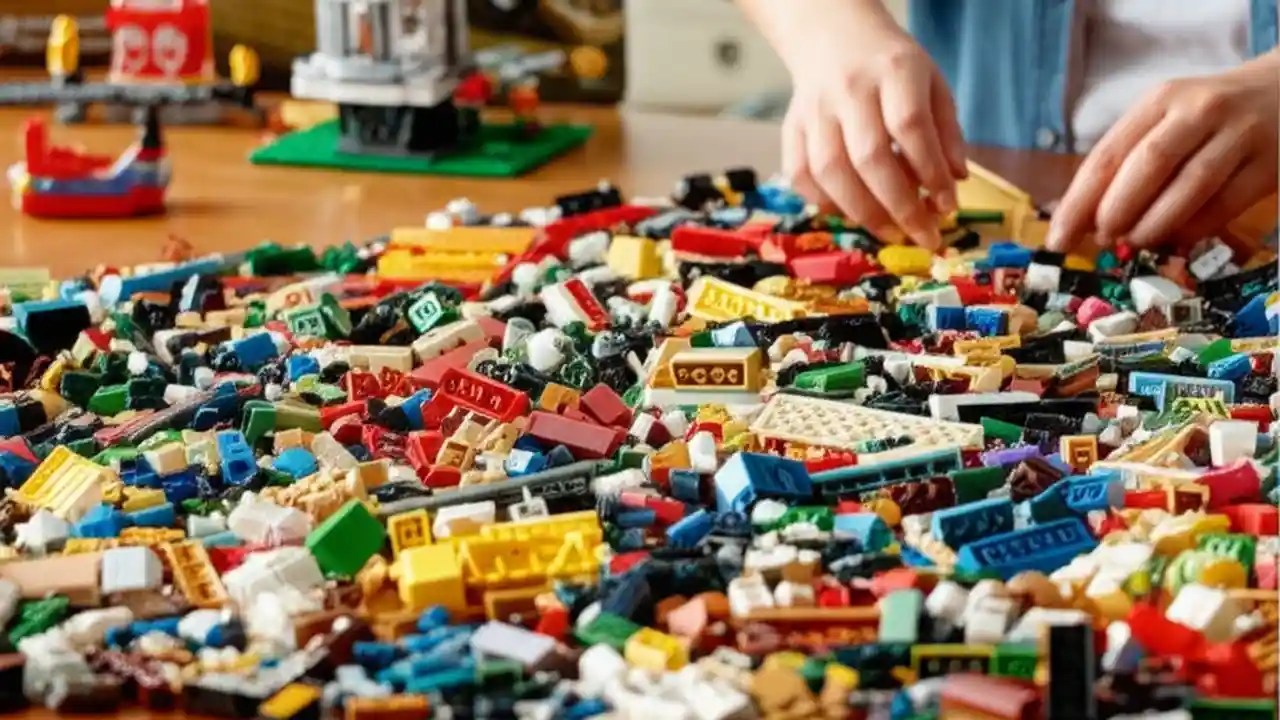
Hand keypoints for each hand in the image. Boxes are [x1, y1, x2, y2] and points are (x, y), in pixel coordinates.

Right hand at [777, 7, 967, 247]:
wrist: (832, 37)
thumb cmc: (891, 68)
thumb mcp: (932, 84)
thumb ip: (946, 132)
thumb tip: (953, 183)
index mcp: (893, 70)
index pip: (910, 128)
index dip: (930, 174)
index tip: (946, 208)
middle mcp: (849, 90)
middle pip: (869, 157)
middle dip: (899, 206)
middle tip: (922, 236)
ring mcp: (814, 110)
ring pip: (830, 172)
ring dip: (862, 213)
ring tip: (890, 232)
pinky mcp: (791, 127)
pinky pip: (800, 175)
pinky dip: (823, 201)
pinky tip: (849, 212)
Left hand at [1048, 56, 1279, 250]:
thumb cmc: (1206, 116)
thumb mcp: (1164, 120)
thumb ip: (1126, 162)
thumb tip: (1079, 218)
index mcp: (1160, 100)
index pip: (1108, 154)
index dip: (1079, 202)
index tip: (1058, 239)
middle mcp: (1199, 111)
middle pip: (1149, 164)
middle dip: (1117, 210)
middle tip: (1102, 239)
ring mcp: (1239, 135)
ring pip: (1190, 185)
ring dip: (1154, 224)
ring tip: (1134, 243)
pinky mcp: (1269, 165)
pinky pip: (1226, 204)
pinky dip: (1194, 229)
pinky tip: (1175, 240)